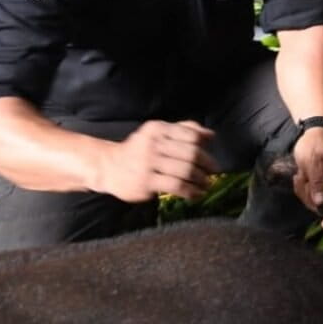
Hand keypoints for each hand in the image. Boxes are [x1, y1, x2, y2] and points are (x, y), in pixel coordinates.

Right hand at [92, 119, 216, 202]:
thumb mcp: (158, 133)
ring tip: (207, 185)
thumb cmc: (140, 149)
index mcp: (158, 129)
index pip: (191, 136)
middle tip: (214, 173)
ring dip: (201, 180)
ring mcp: (149, 163)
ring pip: (186, 171)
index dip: (205, 148)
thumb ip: (184, 130)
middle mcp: (153, 143)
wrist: (109, 166)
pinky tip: (196, 194)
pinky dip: (191, 191)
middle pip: (191, 154)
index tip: (211, 159)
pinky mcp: (146, 182)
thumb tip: (211, 135)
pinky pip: (177, 186)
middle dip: (207, 165)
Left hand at [292, 126, 322, 210]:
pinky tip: (299, 176)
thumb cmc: (315, 145)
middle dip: (310, 199)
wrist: (312, 134)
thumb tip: (321, 202)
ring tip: (301, 175)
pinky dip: (301, 188)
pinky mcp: (319, 185)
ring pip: (315, 201)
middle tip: (302, 181)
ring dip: (303, 192)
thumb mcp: (314, 161)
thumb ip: (318, 181)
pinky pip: (308, 195)